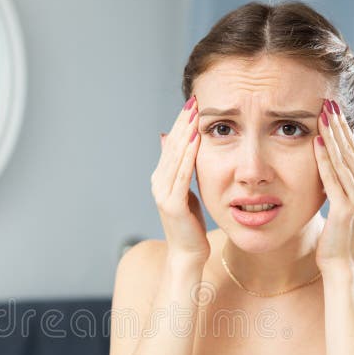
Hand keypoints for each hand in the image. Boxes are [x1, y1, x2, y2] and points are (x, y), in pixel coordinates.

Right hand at [150, 96, 208, 263]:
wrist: (187, 254)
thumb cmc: (190, 227)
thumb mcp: (187, 193)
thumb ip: (182, 171)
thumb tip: (176, 150)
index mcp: (161, 179)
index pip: (171, 144)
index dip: (181, 123)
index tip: (193, 103)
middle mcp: (158, 183)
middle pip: (171, 146)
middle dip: (182, 122)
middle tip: (194, 99)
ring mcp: (162, 193)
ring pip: (175, 157)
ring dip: (185, 133)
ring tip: (195, 113)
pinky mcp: (172, 204)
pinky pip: (181, 174)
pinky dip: (188, 155)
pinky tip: (195, 139)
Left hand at [313, 98, 353, 272]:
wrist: (344, 268)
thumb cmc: (339, 239)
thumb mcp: (344, 206)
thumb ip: (344, 184)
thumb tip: (340, 163)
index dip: (344, 129)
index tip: (333, 110)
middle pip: (351, 150)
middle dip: (339, 125)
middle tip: (328, 101)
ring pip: (343, 159)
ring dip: (332, 135)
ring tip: (322, 113)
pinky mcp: (346, 209)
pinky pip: (333, 178)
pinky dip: (324, 159)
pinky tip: (317, 142)